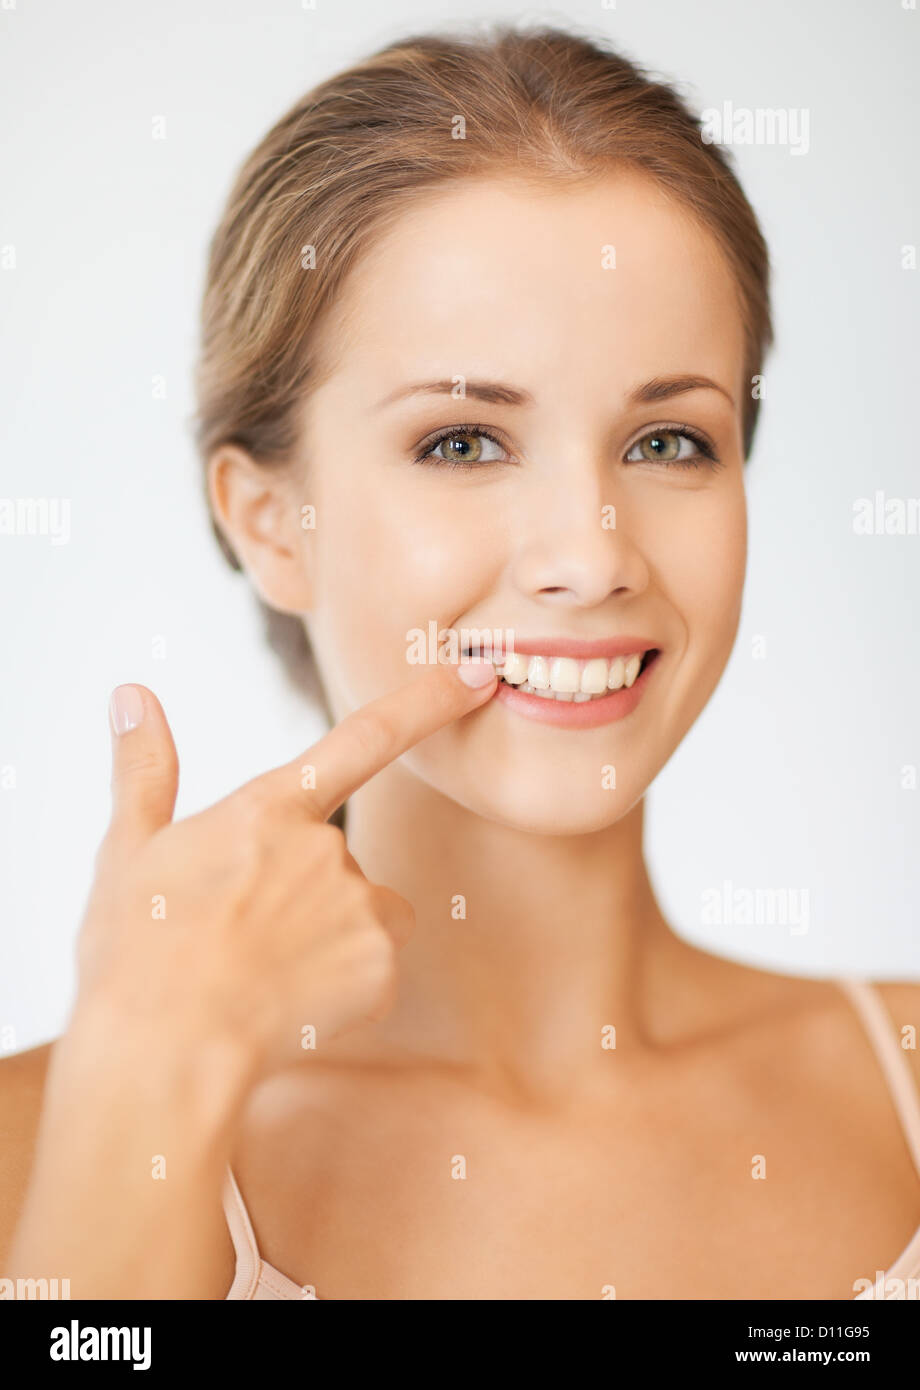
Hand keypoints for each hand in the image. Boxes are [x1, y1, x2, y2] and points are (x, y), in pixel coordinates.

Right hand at [73, 660, 496, 1082]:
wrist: (164, 1052)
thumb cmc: (136, 952)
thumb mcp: (129, 850)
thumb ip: (145, 767)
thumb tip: (131, 695)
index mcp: (269, 808)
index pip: (365, 736)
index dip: (428, 700)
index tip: (479, 672)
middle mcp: (326, 849)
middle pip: (339, 861)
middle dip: (304, 892)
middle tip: (240, 935)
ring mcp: (358, 909)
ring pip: (366, 914)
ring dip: (333, 936)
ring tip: (264, 973)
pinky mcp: (380, 970)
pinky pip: (374, 969)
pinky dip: (342, 988)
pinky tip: (290, 1006)